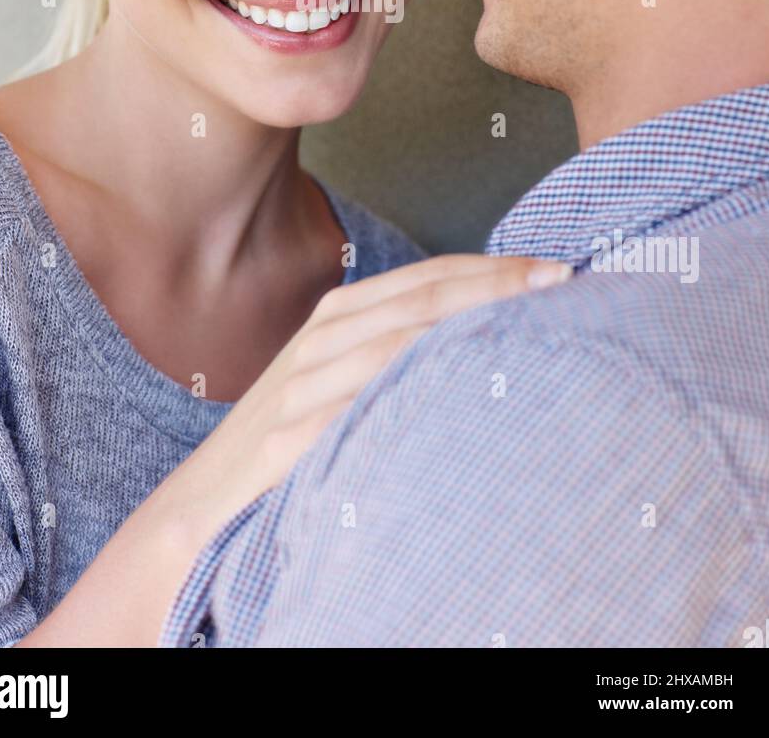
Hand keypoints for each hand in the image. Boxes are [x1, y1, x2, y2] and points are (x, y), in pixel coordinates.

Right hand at [186, 253, 571, 527]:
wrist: (204, 501)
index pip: (431, 275)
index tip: (557, 270)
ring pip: (402, 340)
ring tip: (535, 326)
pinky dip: (414, 386)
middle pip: (426, 297)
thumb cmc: (289, 435)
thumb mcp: (340, 374)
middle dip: (499, 286)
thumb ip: (396, 345)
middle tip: (564, 282)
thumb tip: (487, 331)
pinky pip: (362, 402)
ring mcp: (304, 382)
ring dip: (472, 327)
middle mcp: (324, 335)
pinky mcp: (289, 435)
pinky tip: (465, 388)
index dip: (495, 268)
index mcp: (339, 312)